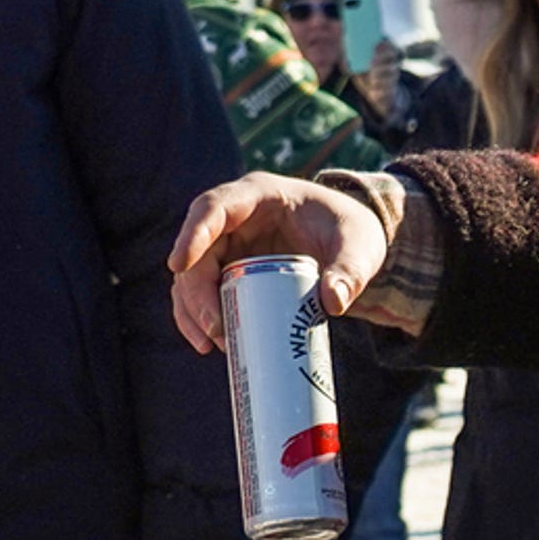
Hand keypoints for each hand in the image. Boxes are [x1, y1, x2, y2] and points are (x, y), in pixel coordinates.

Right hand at [169, 173, 393, 352]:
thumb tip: (332, 303)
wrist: (351, 243)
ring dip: (194, 310)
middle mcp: (235, 218)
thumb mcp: (360, 246)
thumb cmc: (352, 231)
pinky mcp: (230, 270)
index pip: (213, 207)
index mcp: (259, 195)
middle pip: (198, 251)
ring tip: (212, 345)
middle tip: (215, 330)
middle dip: (198, 292)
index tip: (178, 263)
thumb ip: (351, 270)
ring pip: (193, 276)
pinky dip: (201, 318)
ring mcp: (229, 245)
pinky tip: (209, 345)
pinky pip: (203, 294)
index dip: (192, 234)